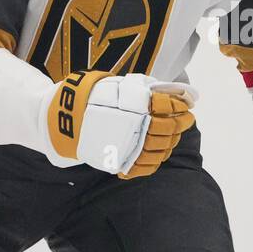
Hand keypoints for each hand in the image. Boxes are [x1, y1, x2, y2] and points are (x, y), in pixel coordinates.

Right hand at [47, 72, 195, 177]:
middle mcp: (133, 125)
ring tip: (173, 135)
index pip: (167, 106)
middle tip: (186, 119)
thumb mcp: (120, 85)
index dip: (180, 106)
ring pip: (160, 148)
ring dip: (171, 141)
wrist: (65, 118)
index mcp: (134, 105)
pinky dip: (155, 160)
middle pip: (167, 128)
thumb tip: (177, 93)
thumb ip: (147, 89)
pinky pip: (146, 166)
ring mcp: (128, 145)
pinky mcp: (120, 161)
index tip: (187, 106)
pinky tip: (159, 151)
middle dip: (181, 123)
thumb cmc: (94, 98)